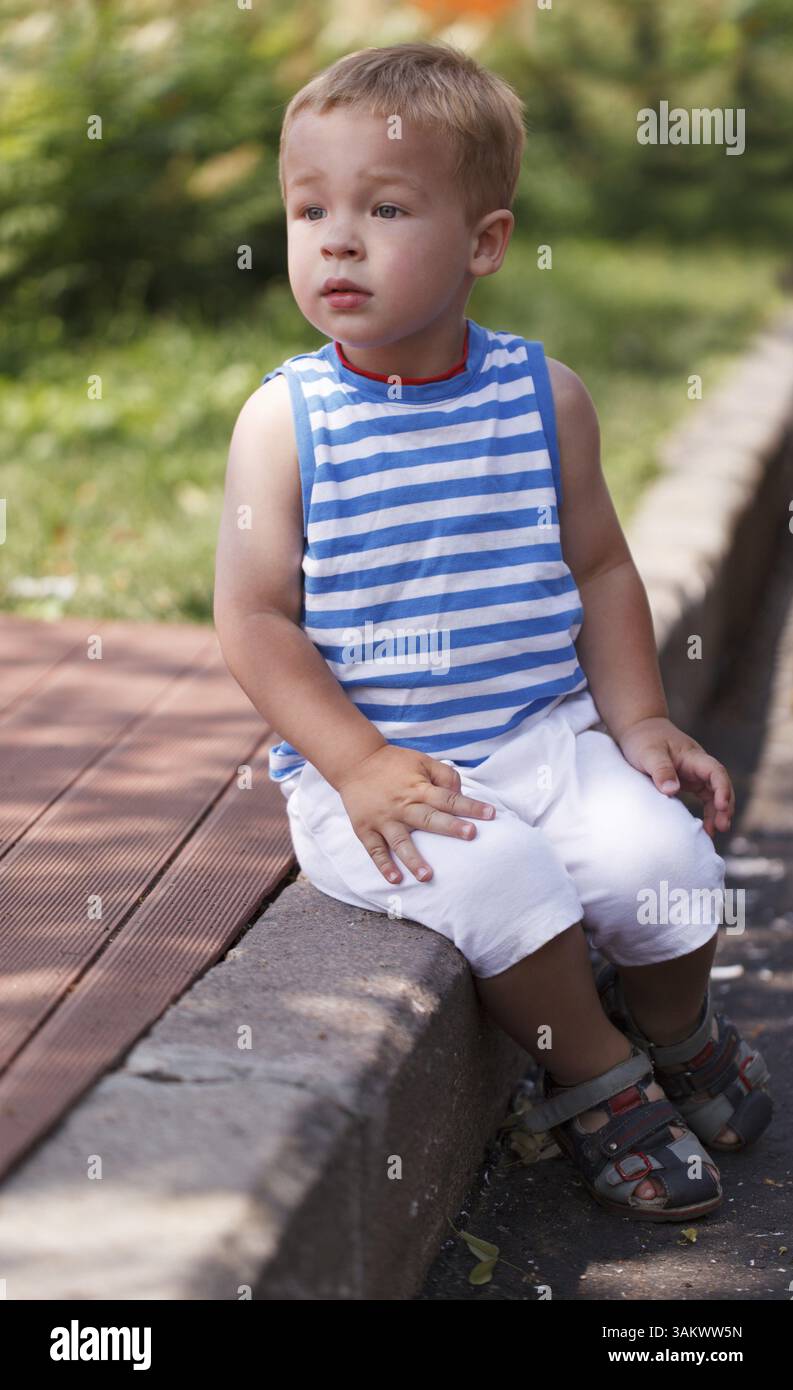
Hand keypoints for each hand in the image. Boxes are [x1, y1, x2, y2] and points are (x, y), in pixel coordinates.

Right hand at [335, 744, 496, 883]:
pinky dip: (383, 865)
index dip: (470, 806)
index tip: (490, 814)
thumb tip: (461, 795)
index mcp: (418, 788)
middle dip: (449, 827)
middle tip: (470, 835)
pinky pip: (375, 850)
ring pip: (400, 841)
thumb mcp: (422, 761)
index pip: (448, 798)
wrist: (355, 762)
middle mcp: (402, 805)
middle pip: (428, 818)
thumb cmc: (394, 764)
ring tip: (427, 876)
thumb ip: (445, 776)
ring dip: (413, 859)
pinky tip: (395, 880)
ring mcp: (383, 819)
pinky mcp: (365, 829)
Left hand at [616, 716, 734, 838]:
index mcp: (692, 756)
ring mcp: (694, 774)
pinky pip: (704, 798)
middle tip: (722, 826)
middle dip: (725, 805)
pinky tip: (706, 827)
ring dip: (718, 812)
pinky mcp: (688, 781)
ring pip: (714, 794)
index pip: (715, 771)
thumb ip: (661, 770)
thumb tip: (672, 791)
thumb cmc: (643, 739)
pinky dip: (708, 811)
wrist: (638, 729)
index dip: (722, 788)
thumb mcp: (649, 753)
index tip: (721, 805)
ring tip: (714, 832)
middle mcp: (698, 765)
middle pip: (720, 785)